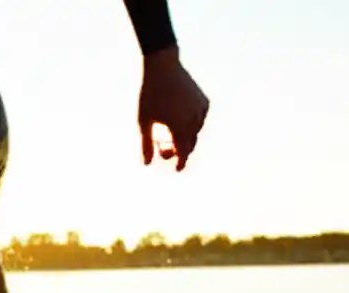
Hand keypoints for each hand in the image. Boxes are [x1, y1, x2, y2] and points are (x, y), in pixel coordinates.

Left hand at [138, 47, 208, 170]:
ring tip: (168, 133)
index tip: (177, 170)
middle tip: (164, 150)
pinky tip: (182, 121)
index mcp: (179, 127)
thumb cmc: (150, 95)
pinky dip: (192, 124)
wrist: (164, 67)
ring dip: (184, 137)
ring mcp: (201, 110)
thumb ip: (147, 144)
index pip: (183, 152)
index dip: (180, 162)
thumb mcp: (144, 121)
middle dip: (179, 150)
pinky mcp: (204, 102)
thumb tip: (147, 164)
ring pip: (196, 132)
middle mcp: (194, 120)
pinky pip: (200, 120)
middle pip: (190, 144)